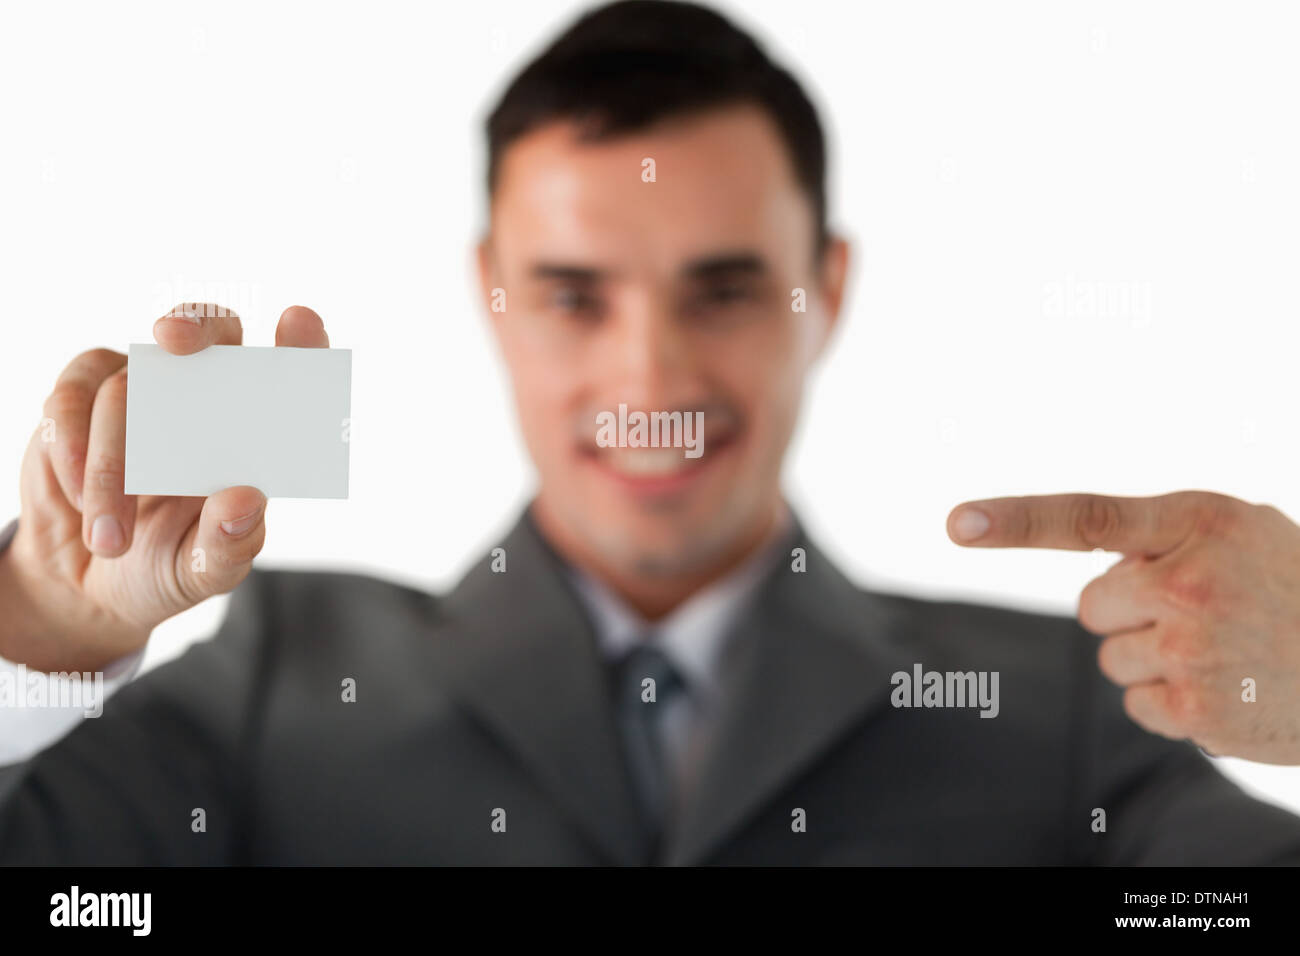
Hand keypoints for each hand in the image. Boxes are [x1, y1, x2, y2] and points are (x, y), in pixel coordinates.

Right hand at [0, 303, 329, 671]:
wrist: (85, 581)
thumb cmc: (165, 566)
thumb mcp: (202, 570)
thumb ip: (227, 543)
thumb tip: (244, 502)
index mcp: (256, 432)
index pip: (293, 370)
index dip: (302, 341)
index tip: (298, 322)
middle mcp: (206, 396)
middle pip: (213, 330)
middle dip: (195, 324)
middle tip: (175, 338)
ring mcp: (144, 389)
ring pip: (130, 382)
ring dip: (112, 463)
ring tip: (110, 538)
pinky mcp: (82, 396)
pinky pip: (72, 396)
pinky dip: (71, 448)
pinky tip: (76, 498)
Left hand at [946, 490, 1299, 764]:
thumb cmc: (1290, 587)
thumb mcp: (1239, 532)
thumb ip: (1163, 537)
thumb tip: (1100, 574)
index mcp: (1197, 521)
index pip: (1088, 519)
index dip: (1016, 520)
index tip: (957, 523)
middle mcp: (1189, 581)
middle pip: (1092, 606)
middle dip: (1133, 611)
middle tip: (1204, 614)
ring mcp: (1191, 647)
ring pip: (1112, 657)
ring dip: (1155, 658)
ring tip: (1225, 651)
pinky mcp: (1193, 708)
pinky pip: (1137, 702)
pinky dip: (1173, 702)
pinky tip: (1228, 687)